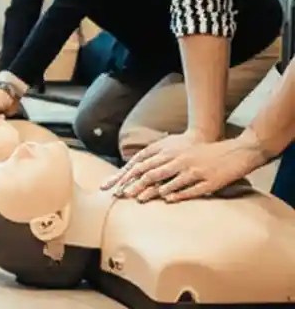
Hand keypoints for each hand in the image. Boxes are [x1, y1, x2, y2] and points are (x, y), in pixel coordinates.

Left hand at [102, 129, 267, 202]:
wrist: (235, 151)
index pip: (144, 164)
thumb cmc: (202, 151)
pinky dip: (177, 194)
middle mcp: (180, 160)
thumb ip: (161, 158)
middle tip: (122, 195)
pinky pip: (190, 188)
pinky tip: (167, 199)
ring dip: (153, 191)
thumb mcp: (180, 150)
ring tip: (139, 199)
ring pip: (169, 180)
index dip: (129, 175)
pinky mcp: (208, 180)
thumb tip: (141, 169)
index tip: (115, 185)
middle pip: (153, 173)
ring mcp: (194, 170)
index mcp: (172, 152)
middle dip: (136, 185)